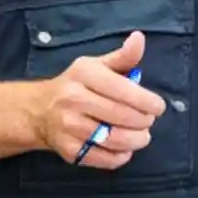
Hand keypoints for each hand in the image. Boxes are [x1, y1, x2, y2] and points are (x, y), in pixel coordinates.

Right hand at [34, 31, 166, 169]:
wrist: (39, 110)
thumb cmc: (76, 84)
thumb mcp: (97, 65)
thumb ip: (122, 56)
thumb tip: (139, 38)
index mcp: (84, 74)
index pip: (122, 90)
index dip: (146, 101)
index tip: (158, 107)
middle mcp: (74, 100)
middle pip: (121, 116)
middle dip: (143, 121)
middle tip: (149, 121)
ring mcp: (69, 127)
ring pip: (114, 139)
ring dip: (136, 140)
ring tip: (142, 136)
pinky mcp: (69, 150)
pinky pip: (103, 159)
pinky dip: (120, 157)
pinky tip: (125, 149)